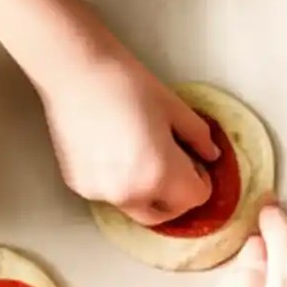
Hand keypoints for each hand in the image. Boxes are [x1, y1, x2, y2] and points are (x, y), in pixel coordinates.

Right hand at [41, 52, 217, 225]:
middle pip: (163, 214)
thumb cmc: (128, 84)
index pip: (194, 198)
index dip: (199, 180)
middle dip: (173, 197)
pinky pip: (109, 194)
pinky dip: (118, 182)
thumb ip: (198, 137)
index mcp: (160, 174)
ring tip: (137, 153)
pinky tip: (111, 150)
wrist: (75, 72)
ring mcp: (101, 193)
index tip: (192, 160)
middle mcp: (130, 193)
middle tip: (170, 166)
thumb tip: (211, 155)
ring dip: (145, 191)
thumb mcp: (174, 108)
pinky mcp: (79, 185)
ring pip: (134, 206)